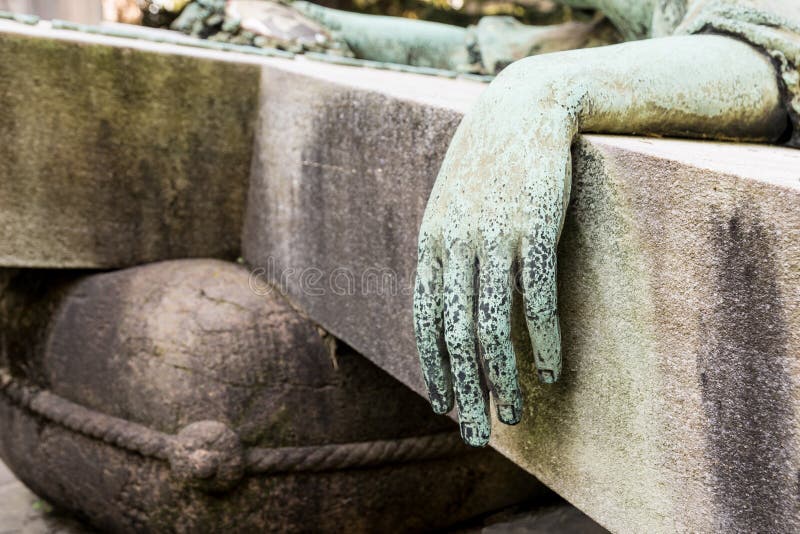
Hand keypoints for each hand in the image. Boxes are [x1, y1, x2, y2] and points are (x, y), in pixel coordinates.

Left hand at [414, 59, 578, 445]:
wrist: (522, 107)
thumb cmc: (487, 164)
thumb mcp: (452, 205)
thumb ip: (445, 250)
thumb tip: (444, 297)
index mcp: (431, 245)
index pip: (424, 322)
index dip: (433, 368)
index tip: (442, 406)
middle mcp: (454, 246)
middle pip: (454, 335)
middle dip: (464, 390)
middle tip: (475, 434)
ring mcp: (493, 237)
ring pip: (491, 324)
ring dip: (502, 377)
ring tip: (515, 415)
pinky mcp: (533, 228)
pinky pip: (536, 297)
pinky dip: (543, 339)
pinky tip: (552, 370)